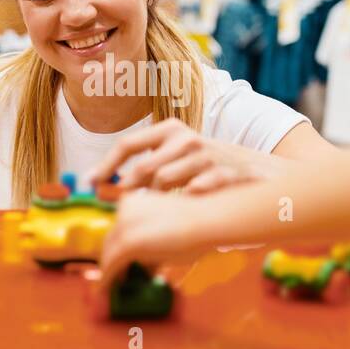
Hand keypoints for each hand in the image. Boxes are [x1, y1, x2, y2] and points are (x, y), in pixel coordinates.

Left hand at [89, 119, 275, 194]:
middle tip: (122, 211)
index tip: (88, 184)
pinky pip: (196, 190)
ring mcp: (208, 154)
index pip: (128, 145)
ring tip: (155, 216)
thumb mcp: (175, 165)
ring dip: (156, 201)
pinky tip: (185, 210)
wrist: (260, 172)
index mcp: (169, 132)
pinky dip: (186, 200)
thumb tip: (99, 189)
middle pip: (144, 168)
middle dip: (128, 192)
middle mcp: (186, 139)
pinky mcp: (227, 172)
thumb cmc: (208, 171)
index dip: (105, 166)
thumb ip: (141, 175)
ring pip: (166, 181)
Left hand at [98, 190, 206, 287]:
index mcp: (134, 200)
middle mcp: (124, 209)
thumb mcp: (169, 229)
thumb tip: (146, 266)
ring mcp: (124, 225)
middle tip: (115, 277)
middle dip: (110, 259)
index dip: (117, 247)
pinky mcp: (127, 243)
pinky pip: (111, 264)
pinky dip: (107, 278)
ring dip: (109, 271)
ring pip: (109, 252)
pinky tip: (106, 288)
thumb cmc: (198, 225)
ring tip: (111, 286)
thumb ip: (154, 243)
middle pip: (110, 240)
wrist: (208, 221)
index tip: (119, 262)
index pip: (119, 227)